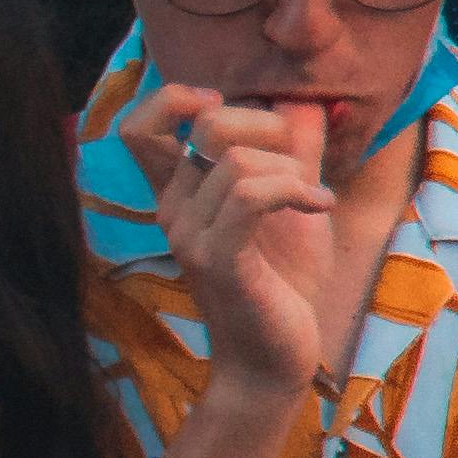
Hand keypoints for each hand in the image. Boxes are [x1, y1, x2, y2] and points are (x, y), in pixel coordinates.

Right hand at [122, 77, 328, 405]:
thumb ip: (296, 152)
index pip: (139, 126)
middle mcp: (172, 210)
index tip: (226, 110)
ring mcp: (189, 236)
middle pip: (206, 123)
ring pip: (237, 159)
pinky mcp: (217, 260)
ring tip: (314, 198)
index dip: (176, 98)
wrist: (276, 359)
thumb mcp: (292, 204)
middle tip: (298, 162)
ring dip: (292, 169)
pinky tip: (318, 206)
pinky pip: (250, 194)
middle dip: (268, 124)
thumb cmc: (283, 284)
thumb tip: (310, 101)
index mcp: (179, 193)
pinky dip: (295, 190)